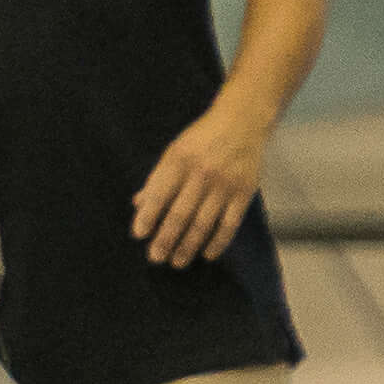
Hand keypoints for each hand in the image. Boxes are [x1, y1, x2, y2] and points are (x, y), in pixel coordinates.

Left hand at [129, 99, 270, 268]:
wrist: (243, 121)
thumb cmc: (201, 139)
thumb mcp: (173, 152)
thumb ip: (157, 179)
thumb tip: (138, 205)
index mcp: (178, 162)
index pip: (159, 195)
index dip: (148, 217)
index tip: (139, 235)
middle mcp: (202, 174)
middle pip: (180, 214)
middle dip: (166, 239)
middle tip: (156, 257)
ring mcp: (225, 184)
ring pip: (204, 223)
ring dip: (189, 246)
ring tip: (177, 262)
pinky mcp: (245, 191)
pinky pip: (230, 223)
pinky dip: (218, 242)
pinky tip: (207, 254)